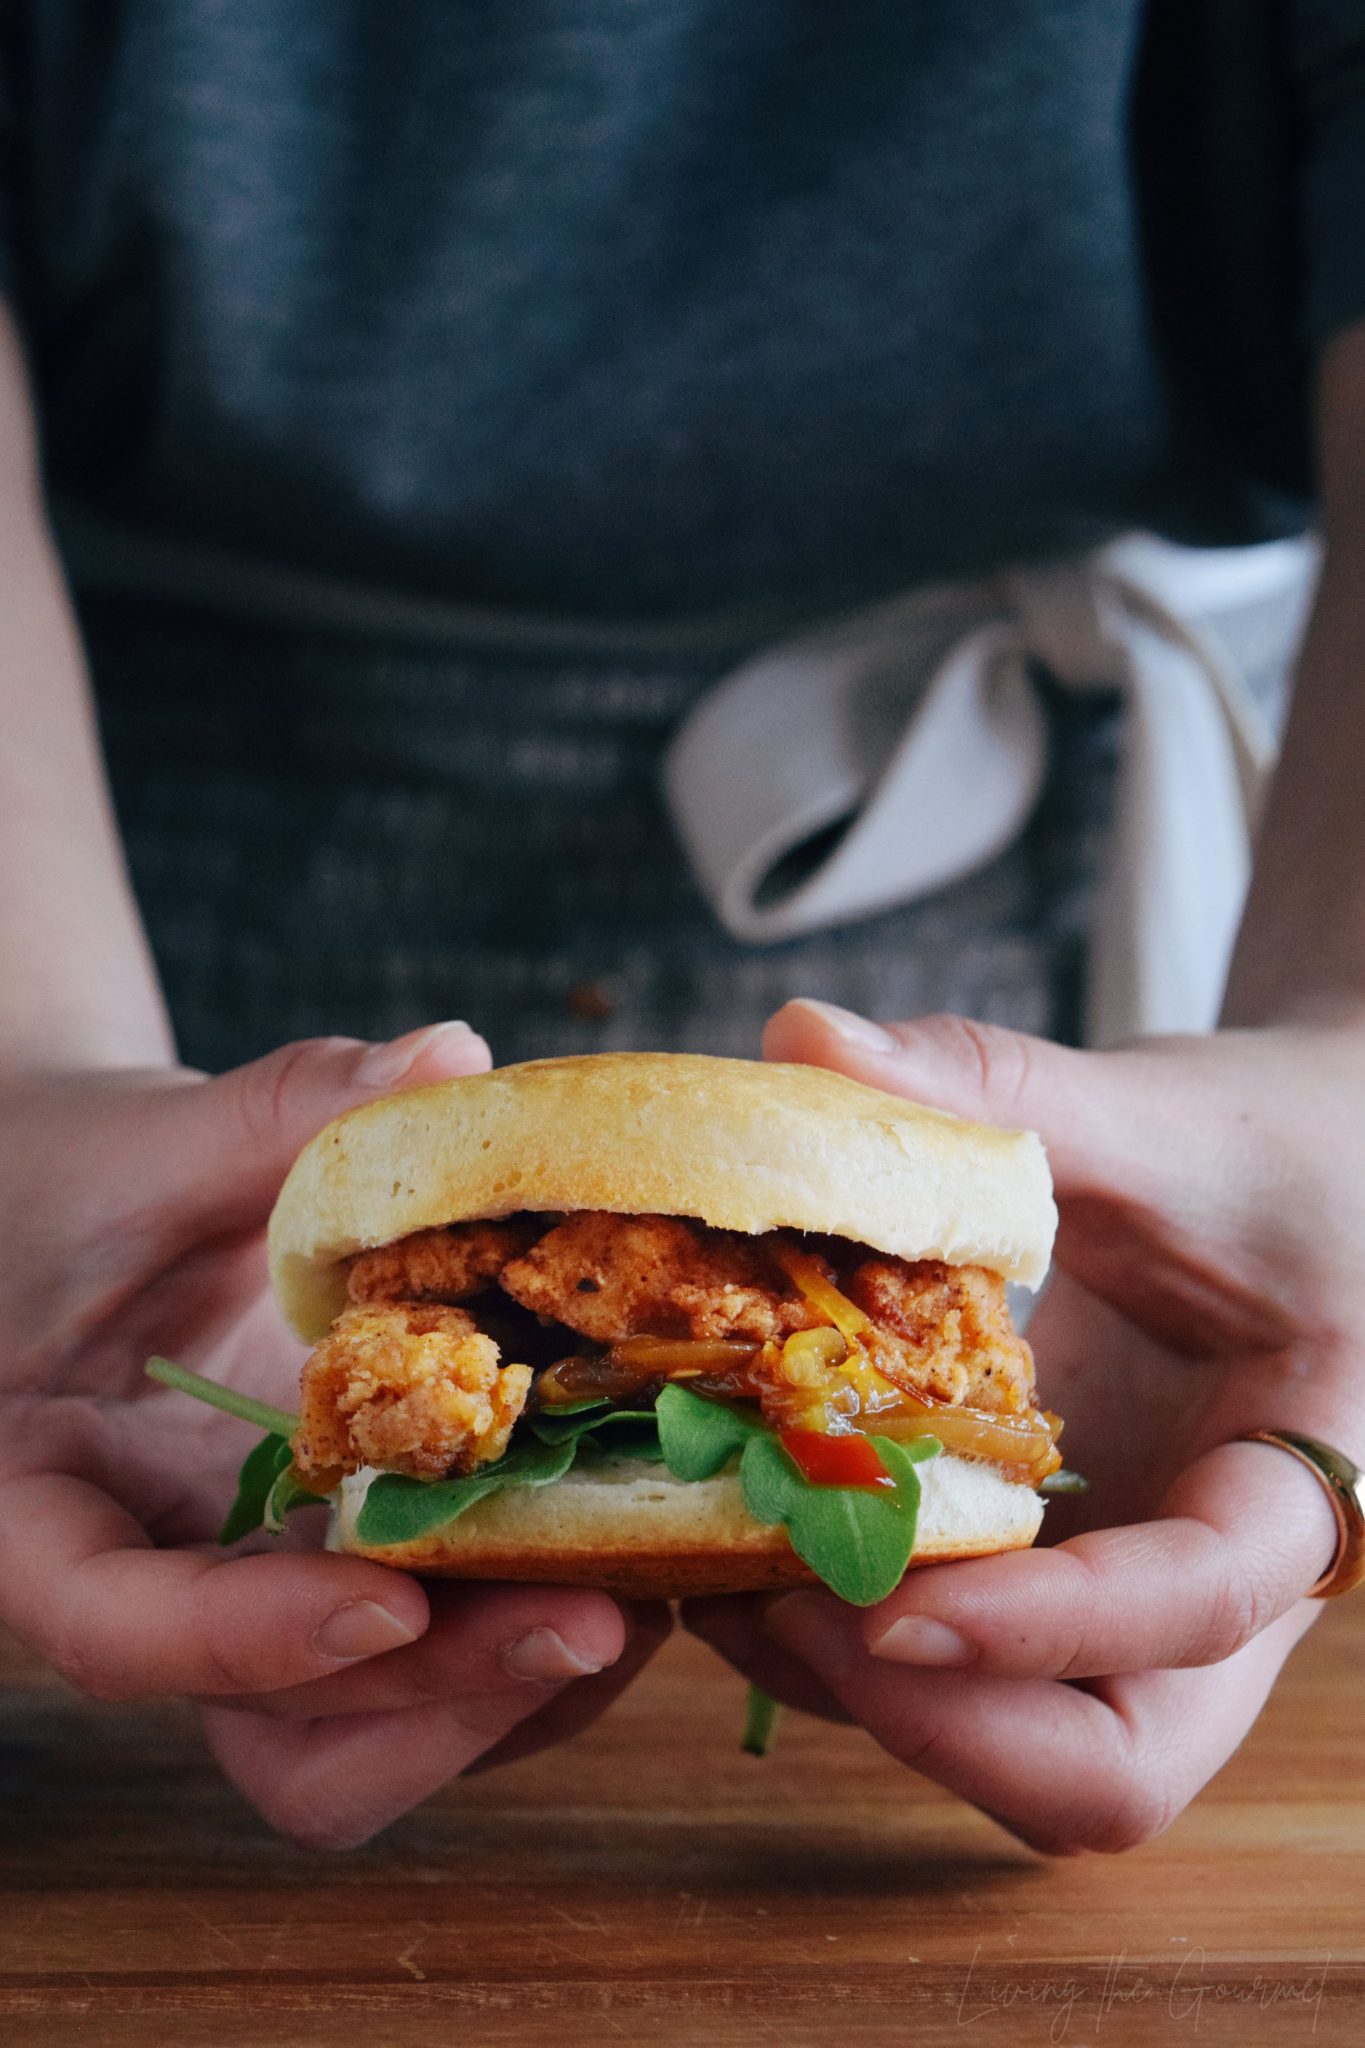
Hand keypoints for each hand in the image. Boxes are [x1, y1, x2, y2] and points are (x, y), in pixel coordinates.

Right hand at [0, 1024, 667, 1846]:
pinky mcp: (342, 1589)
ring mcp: (261, 1609)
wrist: (88, 1221)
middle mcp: (163, 1593)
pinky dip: (527, 1651)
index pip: (119, 1628)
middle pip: (276, 1739)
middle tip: (592, 1618)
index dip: (253, 1640)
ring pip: (366, 1749)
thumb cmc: (91, 1185)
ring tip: (641, 1594)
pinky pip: (433, 1682)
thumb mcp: (157, 1146)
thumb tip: (446, 1058)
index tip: (392, 1594)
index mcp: (46, 1509)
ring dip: (506, 1698)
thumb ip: (279, 1112)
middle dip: (437, 1697)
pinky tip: (630, 1554)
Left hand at [687, 998, 1362, 1853]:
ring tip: (710, 1570)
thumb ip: (995, 1089)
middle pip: (1110, 1765)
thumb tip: (803, 1040)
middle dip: (940, 1721)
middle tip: (781, 1607)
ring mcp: (1129, 1606)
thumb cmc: (1269, 1156)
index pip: (1198, 1605)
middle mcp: (1220, 1592)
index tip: (889, 1608)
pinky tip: (736, 1542)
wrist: (1312, 1185)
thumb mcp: (1158, 1116)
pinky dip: (840, 1641)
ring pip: (1009, 1743)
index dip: (1045, 1631)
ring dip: (856, 1694)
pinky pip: (952, 1672)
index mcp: (1301, 1478)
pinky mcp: (1051, 1586)